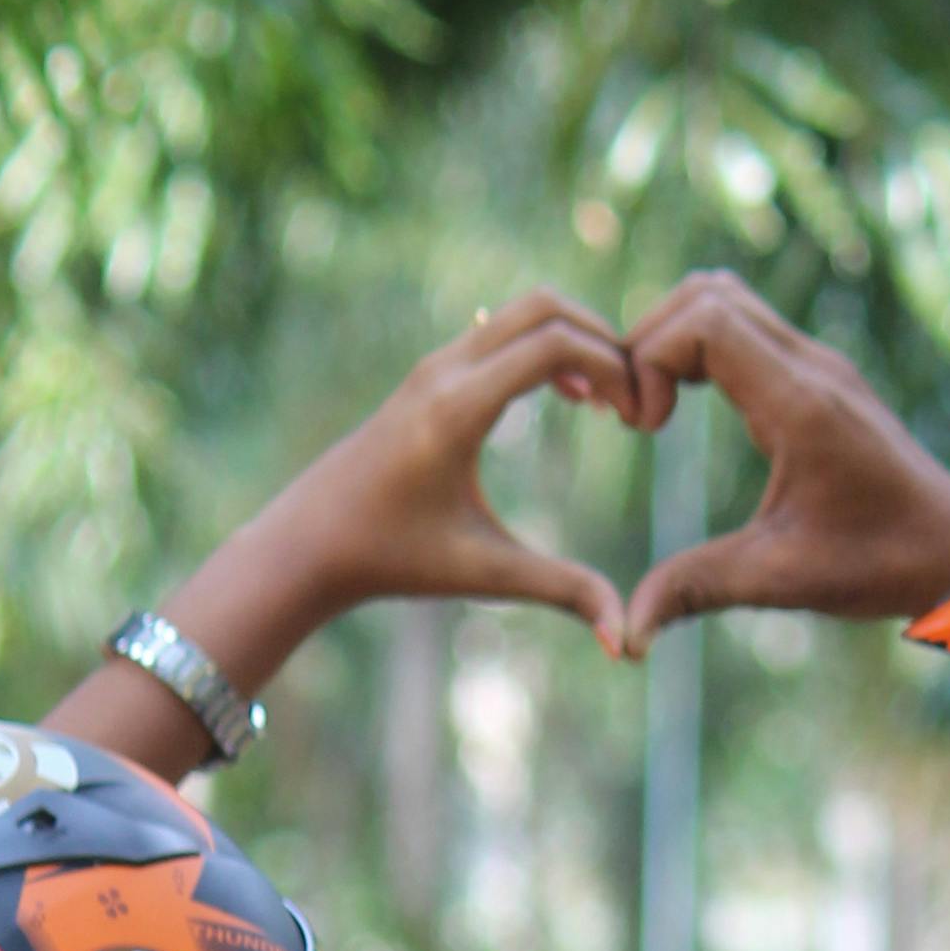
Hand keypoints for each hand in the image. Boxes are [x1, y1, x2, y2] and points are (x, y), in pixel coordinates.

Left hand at [256, 290, 654, 656]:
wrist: (310, 541)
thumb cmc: (394, 559)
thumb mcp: (485, 572)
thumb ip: (562, 592)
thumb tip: (625, 645)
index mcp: (457, 410)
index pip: (554, 345)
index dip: (612, 368)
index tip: (639, 417)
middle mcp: (444, 371)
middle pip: (545, 306)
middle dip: (602, 339)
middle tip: (633, 397)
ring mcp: (434, 365)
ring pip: (523, 312)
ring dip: (576, 342)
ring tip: (608, 403)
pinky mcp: (431, 372)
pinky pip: (502, 331)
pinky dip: (547, 348)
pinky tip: (570, 400)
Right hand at [620, 271, 949, 644]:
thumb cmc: (882, 564)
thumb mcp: (782, 580)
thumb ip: (698, 590)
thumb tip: (627, 636)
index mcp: (801, 403)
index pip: (705, 321)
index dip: (652, 358)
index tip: (645, 427)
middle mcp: (812, 366)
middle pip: (707, 293)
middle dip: (652, 340)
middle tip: (641, 414)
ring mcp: (821, 364)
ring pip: (727, 299)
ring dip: (677, 338)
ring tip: (659, 407)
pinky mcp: (822, 375)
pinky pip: (749, 326)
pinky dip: (704, 348)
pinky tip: (691, 408)